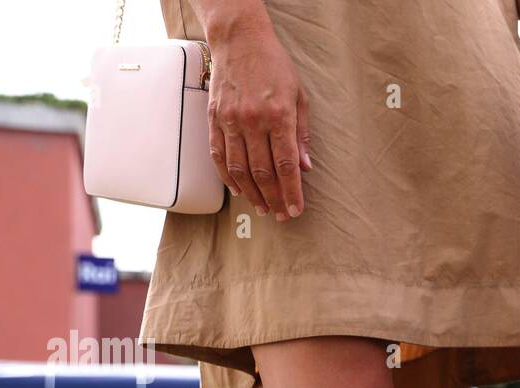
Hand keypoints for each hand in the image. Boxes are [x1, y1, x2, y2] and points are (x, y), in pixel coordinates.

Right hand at [204, 13, 310, 219]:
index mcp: (278, 115)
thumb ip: (301, 135)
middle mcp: (253, 120)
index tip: (296, 209)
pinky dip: (228, 177)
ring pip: (239, 168)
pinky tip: (238, 190)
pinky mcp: (214, 118)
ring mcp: (230, 120)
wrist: (239, 39)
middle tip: (281, 215)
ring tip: (262, 208)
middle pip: (262, 172)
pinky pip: (219, 155)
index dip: (291, 192)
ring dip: (251, 194)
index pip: (285, 164)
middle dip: (274, 198)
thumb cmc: (274, 66)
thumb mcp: (299, 96)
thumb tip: (305, 168)